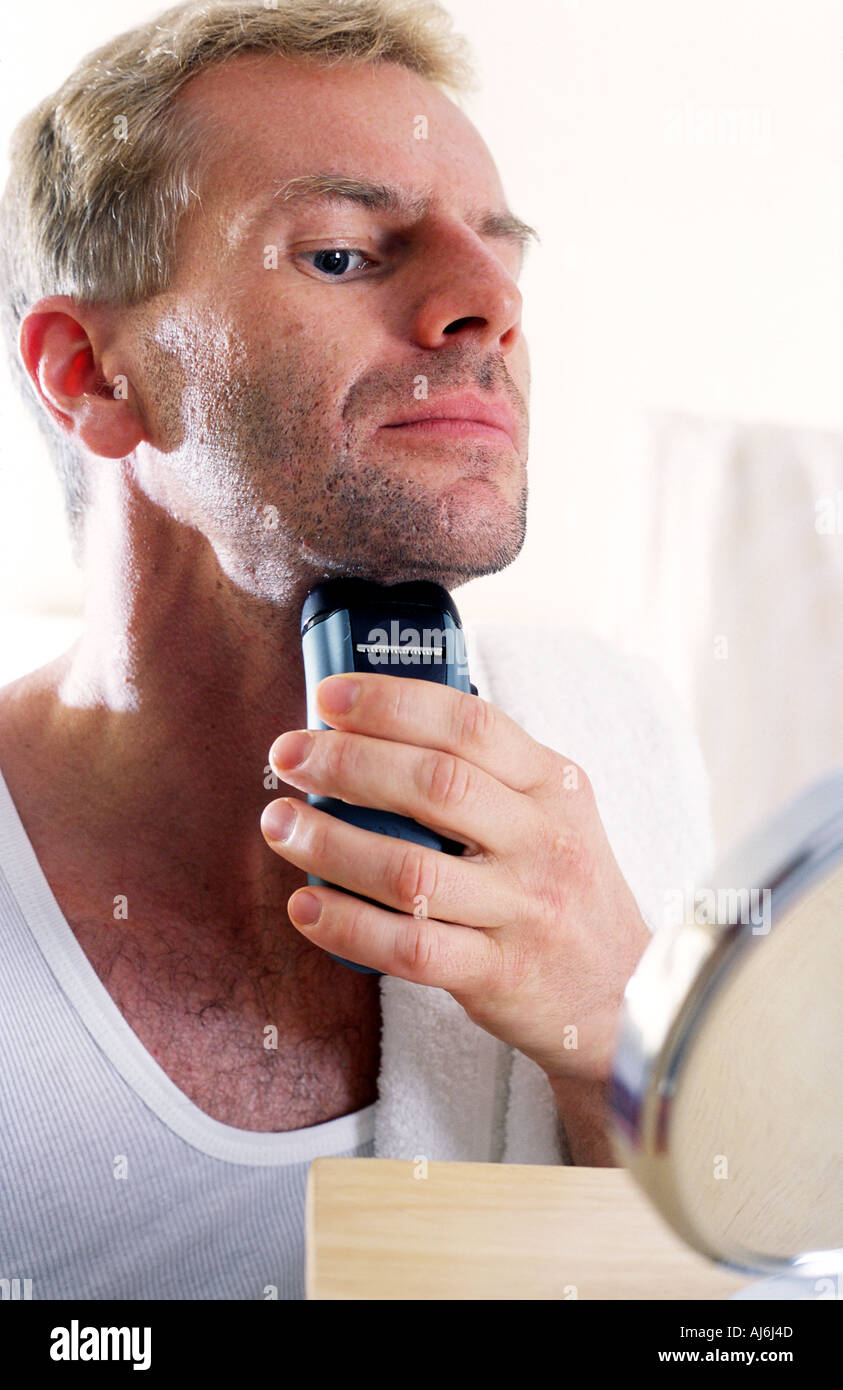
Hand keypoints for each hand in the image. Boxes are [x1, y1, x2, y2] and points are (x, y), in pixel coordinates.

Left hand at [260, 673, 650, 1085]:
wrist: (621, 992)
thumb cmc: (561, 887)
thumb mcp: (551, 813)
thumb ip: (486, 772)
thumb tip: (373, 725)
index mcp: (554, 786)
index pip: (470, 723)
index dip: (392, 703)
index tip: (328, 698)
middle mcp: (544, 841)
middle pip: (435, 785)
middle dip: (348, 762)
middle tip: (288, 755)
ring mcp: (524, 910)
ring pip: (412, 870)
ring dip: (332, 844)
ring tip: (280, 826)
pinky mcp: (499, 974)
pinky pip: (411, 948)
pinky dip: (349, 926)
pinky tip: (307, 906)